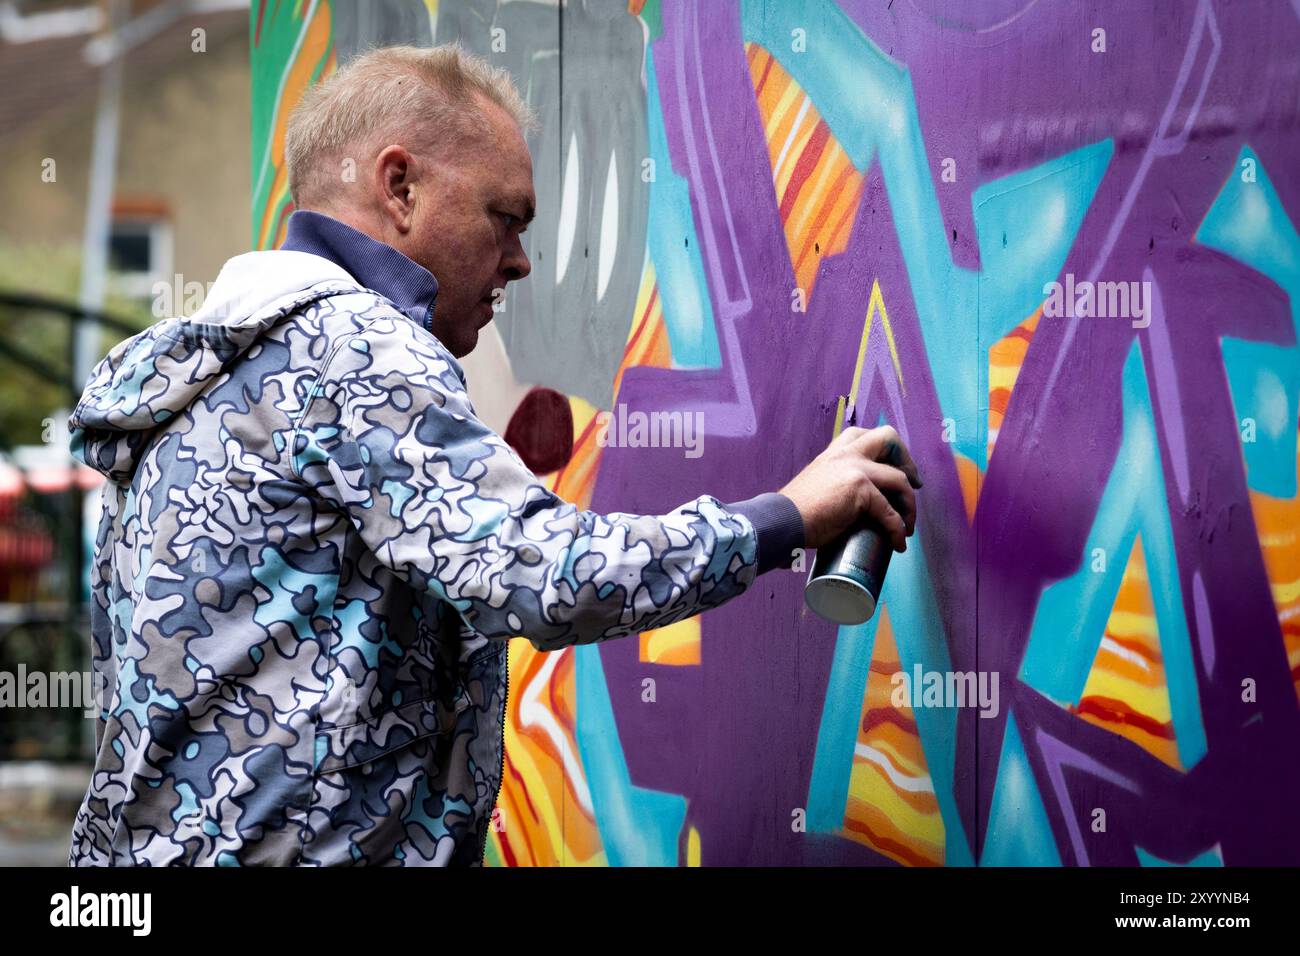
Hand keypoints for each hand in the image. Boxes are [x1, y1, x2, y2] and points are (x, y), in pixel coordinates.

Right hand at [778, 425, 921, 551]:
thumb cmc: (794, 512)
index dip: (887, 450)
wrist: (782, 521)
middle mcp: (846, 453)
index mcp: (835, 452)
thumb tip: (851, 506)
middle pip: (888, 438)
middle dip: (907, 461)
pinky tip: (897, 542)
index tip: (896, 467)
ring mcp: (855, 468)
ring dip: (909, 504)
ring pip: (899, 478)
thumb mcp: (817, 484)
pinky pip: (890, 512)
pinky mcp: (861, 490)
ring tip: (907, 526)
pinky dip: (898, 529)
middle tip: (914, 484)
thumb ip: (834, 484)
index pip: (866, 436)